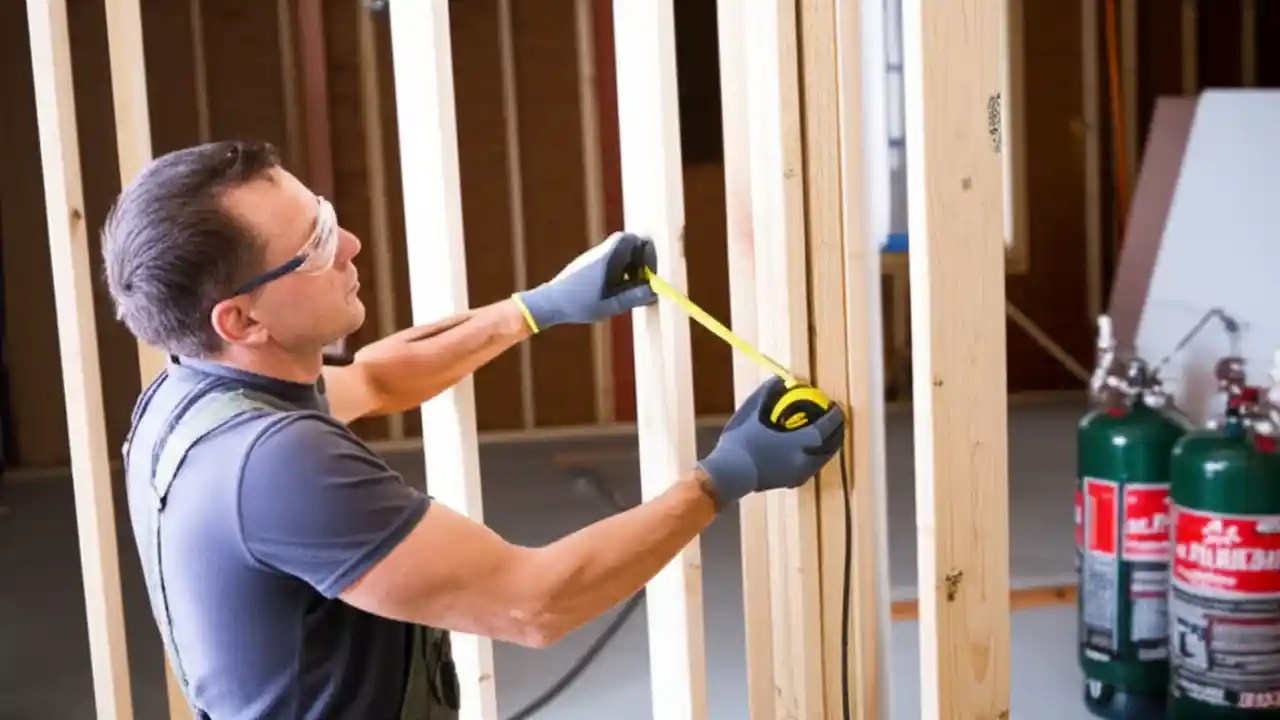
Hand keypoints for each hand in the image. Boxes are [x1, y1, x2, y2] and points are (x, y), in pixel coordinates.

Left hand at [512, 232, 658, 332]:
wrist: (548, 303)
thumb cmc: (577, 305)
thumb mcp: (608, 306)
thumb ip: (632, 298)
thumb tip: (654, 291)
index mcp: (607, 258)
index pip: (632, 239)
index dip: (646, 251)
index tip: (650, 271)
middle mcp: (600, 253)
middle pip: (629, 245)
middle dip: (640, 261)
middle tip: (644, 281)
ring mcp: (593, 257)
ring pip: (620, 253)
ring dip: (630, 267)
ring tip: (631, 288)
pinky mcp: (589, 263)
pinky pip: (611, 260)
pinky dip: (619, 271)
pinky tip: (616, 290)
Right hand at [696, 376, 845, 509]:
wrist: (729, 475)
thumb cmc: (739, 442)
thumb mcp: (750, 414)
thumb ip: (765, 395)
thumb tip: (777, 380)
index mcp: (796, 444)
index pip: (823, 430)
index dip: (833, 418)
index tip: (836, 407)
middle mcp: (802, 462)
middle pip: (829, 448)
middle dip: (837, 434)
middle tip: (838, 422)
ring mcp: (797, 475)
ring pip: (821, 460)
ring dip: (828, 447)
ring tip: (827, 436)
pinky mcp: (790, 483)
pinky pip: (811, 468)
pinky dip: (816, 457)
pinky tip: (809, 450)